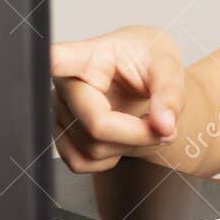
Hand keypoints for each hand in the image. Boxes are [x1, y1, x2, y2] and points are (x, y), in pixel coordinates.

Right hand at [51, 26, 184, 172]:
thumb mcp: (168, 65)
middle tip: (167, 126)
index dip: (53, 64)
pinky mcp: (60, 134)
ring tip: (147, 126)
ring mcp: (58, 111)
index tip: (49, 61)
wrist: (142, 69)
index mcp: (87, 57)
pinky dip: (113, 158)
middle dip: (140, 134)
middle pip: (96, 125)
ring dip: (130, 147)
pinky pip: (81, 162)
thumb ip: (170, 94)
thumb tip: (165, 127)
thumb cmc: (148, 59)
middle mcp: (64, 84)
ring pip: (91, 150)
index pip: (62, 59)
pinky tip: (126, 137)